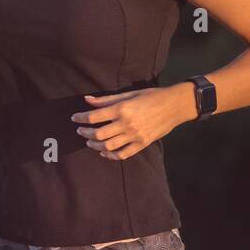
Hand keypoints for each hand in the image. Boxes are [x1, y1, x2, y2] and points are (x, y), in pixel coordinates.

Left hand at [70, 83, 194, 160]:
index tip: (75, 118)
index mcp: (122, 109)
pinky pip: (123, 154)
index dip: (81, 118)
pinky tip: (104, 152)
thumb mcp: (129, 93)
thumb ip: (107, 99)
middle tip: (80, 130)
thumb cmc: (151, 96)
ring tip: (90, 141)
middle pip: (99, 133)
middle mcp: (127, 124)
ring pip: (108, 146)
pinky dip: (111, 156)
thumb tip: (87, 100)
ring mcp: (135, 136)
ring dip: (95, 145)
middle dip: (85, 133)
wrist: (174, 106)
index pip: (95, 116)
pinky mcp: (142, 144)